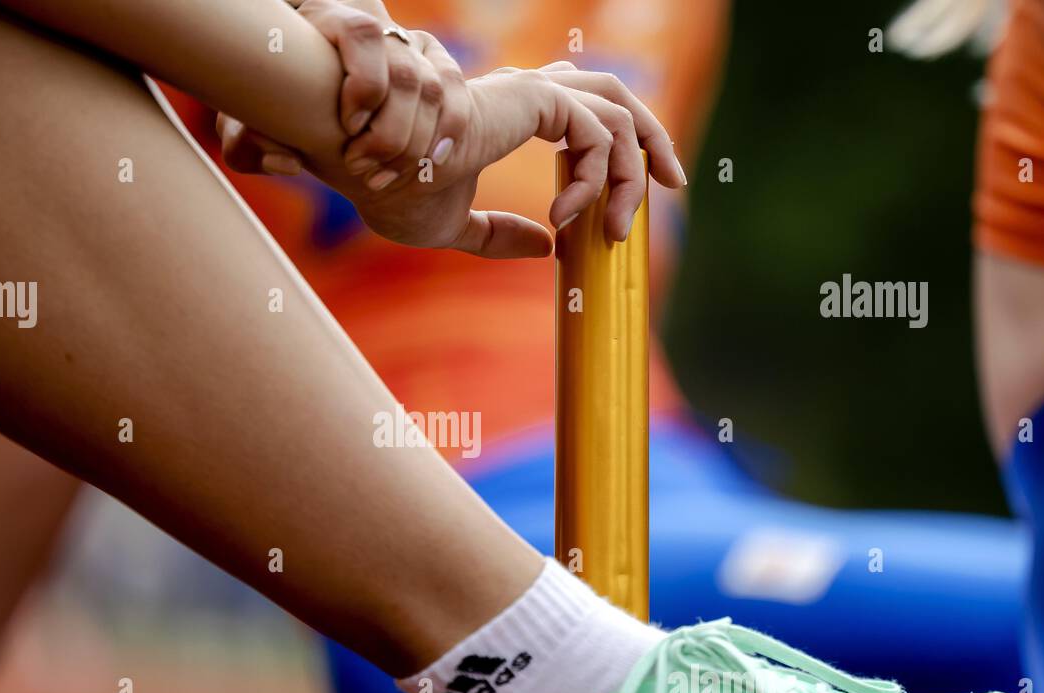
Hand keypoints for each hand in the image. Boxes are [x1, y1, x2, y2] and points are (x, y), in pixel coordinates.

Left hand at [218, 0, 466, 186]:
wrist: (303, 102)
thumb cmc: (267, 109)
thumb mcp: (246, 123)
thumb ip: (245, 142)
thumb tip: (284, 162)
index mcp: (326, 20)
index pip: (362, 34)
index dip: (362, 82)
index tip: (347, 126)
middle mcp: (375, 29)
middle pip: (404, 69)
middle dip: (389, 130)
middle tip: (360, 166)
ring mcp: (409, 47)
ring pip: (434, 88)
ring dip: (415, 143)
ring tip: (383, 177)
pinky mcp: (434, 68)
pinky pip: (458, 100)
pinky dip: (448, 138)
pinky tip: (428, 167)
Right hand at [347, 62, 686, 257]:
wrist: (368, 167)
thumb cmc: (395, 189)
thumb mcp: (454, 227)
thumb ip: (499, 235)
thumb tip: (547, 249)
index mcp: (512, 113)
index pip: (583, 111)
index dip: (618, 145)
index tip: (633, 194)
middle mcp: (528, 94)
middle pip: (618, 95)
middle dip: (654, 136)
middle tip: (675, 184)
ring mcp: (532, 91)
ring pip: (619, 115)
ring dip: (632, 172)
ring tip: (614, 231)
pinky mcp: (534, 98)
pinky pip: (596, 133)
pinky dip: (596, 177)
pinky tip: (567, 216)